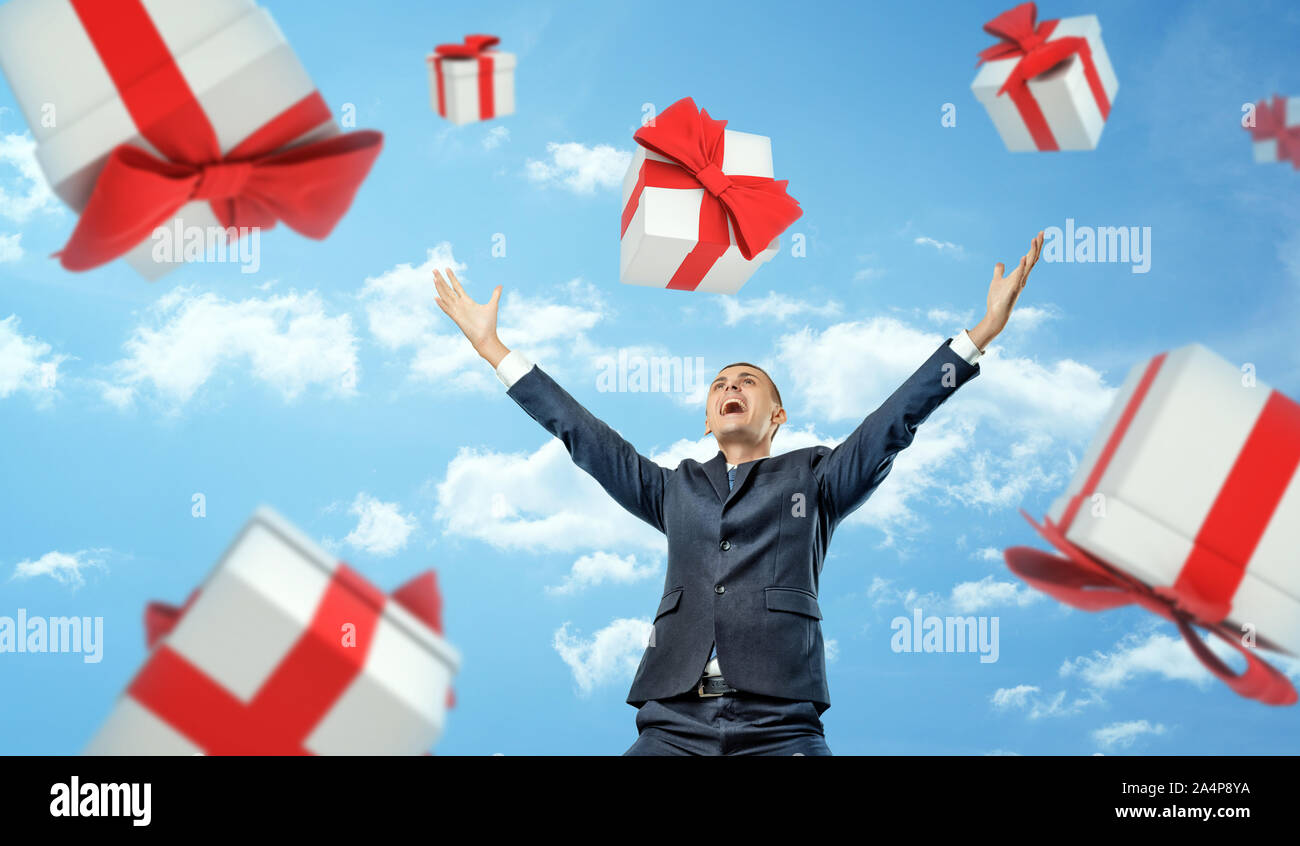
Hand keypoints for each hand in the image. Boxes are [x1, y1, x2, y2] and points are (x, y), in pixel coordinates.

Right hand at [432, 268, 508, 366]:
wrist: (487, 338)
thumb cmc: (489, 324)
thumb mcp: (493, 306)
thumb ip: (495, 295)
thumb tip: (500, 286)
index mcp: (467, 301)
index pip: (456, 287)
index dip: (451, 278)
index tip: (447, 268)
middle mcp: (460, 305)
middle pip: (448, 290)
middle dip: (441, 280)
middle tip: (434, 270)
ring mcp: (457, 311)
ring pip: (446, 297)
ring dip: (440, 288)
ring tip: (434, 279)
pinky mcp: (457, 318)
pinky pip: (447, 310)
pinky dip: (442, 304)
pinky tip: (435, 297)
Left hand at [968, 230, 1042, 349]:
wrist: (995, 315)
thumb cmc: (997, 299)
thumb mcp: (996, 281)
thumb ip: (999, 271)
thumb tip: (1000, 262)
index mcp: (1020, 274)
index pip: (1030, 258)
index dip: (1034, 246)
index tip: (1039, 234)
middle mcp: (1023, 278)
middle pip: (1033, 259)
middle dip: (1037, 246)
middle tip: (1042, 233)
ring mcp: (1019, 283)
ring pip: (1029, 265)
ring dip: (1032, 252)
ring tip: (1034, 239)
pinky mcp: (1014, 289)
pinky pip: (1019, 276)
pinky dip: (1022, 267)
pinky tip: (1024, 257)